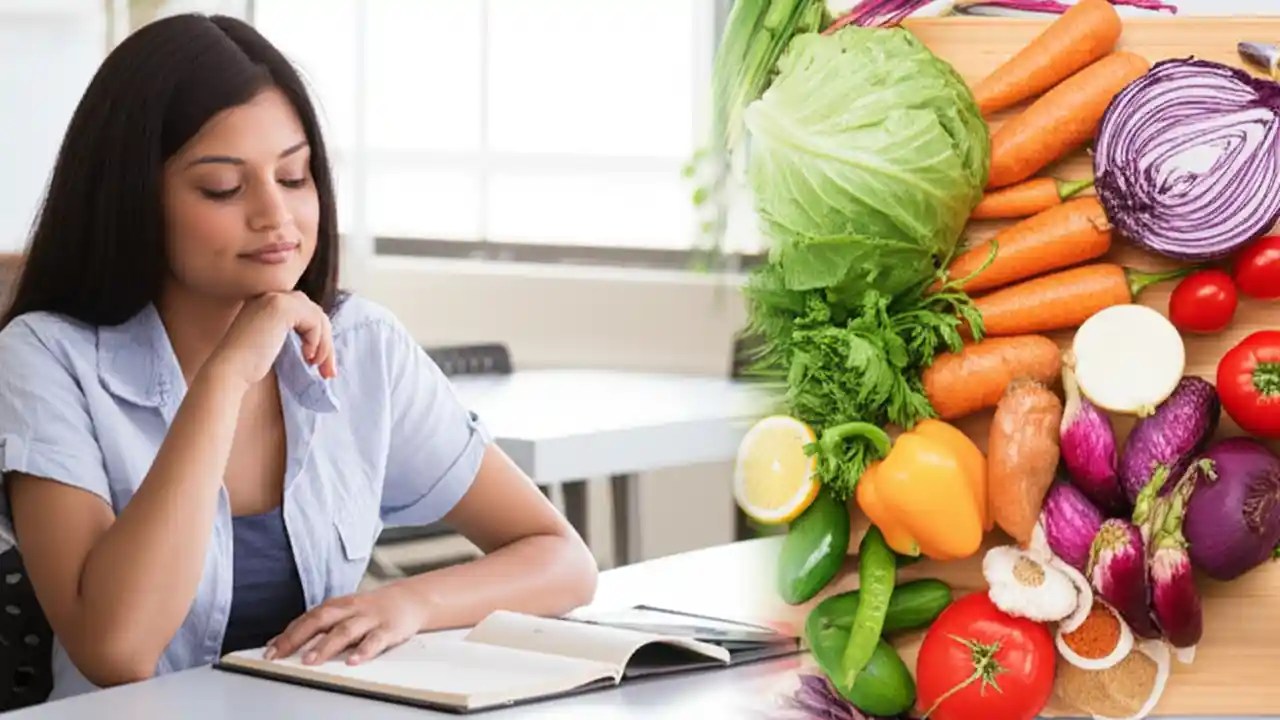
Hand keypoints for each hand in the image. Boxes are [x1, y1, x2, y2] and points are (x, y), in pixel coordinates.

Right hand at [206, 291, 335, 386]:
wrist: (230, 370)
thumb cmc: (248, 364)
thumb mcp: (273, 341)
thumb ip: (291, 331)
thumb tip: (324, 338)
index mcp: (266, 301)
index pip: (304, 312)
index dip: (318, 336)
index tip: (320, 364)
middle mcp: (270, 294)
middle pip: (314, 313)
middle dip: (326, 342)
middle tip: (329, 371)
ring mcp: (275, 298)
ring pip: (318, 317)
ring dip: (324, 345)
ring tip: (318, 366)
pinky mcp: (282, 307)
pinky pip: (314, 321)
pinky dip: (316, 341)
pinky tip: (307, 357)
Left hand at [265, 584, 424, 665]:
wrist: (411, 599)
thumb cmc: (371, 609)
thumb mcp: (343, 612)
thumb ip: (316, 626)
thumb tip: (279, 642)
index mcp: (337, 606)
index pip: (307, 618)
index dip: (287, 634)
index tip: (270, 651)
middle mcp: (351, 610)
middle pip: (321, 620)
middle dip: (299, 637)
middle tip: (281, 655)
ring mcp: (370, 618)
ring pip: (345, 630)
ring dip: (326, 646)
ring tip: (311, 660)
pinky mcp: (389, 629)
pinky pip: (376, 640)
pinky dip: (364, 651)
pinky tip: (354, 661)